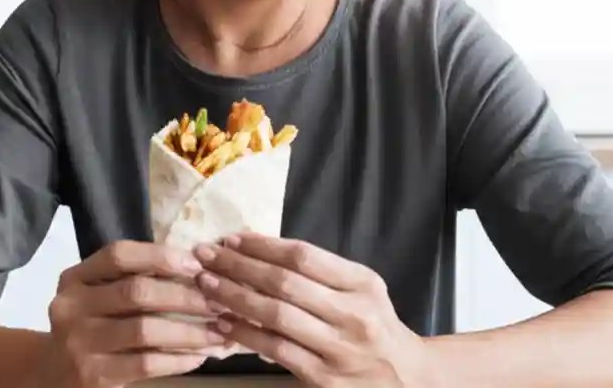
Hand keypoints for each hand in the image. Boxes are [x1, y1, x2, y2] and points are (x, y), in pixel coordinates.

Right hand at [46, 240, 229, 387]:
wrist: (53, 376)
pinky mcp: (93, 375)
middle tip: (218, 302)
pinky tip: (199, 356)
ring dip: (190, 331)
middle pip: (137, 292)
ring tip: (218, 332)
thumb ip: (133, 280)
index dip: (161, 256)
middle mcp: (71, 306)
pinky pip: (146, 365)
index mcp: (75, 278)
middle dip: (185, 296)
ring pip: (145, 330)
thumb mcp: (98, 296)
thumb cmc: (91, 327)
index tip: (197, 264)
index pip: (119, 255)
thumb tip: (199, 268)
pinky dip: (179, 360)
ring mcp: (79, 343)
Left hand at [193, 233, 435, 387]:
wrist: (406, 379)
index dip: (263, 245)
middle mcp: (353, 314)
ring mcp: (338, 348)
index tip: (232, 239)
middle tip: (206, 255)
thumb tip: (259, 252)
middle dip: (238, 266)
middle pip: (285, 283)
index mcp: (362, 283)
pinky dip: (244, 335)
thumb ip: (321, 273)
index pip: (304, 256)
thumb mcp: (362, 290)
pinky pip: (275, 350)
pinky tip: (222, 324)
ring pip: (275, 316)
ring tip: (206, 284)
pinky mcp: (323, 378)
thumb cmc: (374, 326)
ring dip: (234, 297)